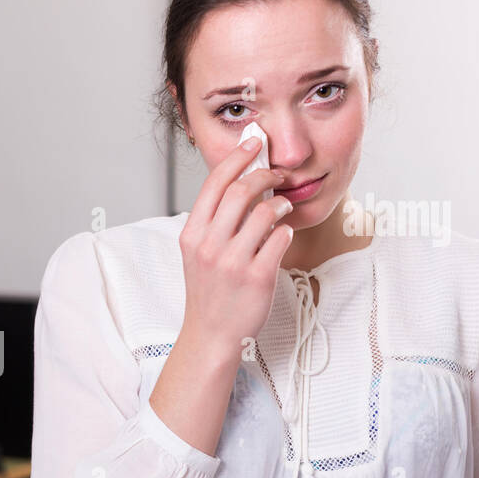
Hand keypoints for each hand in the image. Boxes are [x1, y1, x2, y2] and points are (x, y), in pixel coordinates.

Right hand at [178, 138, 295, 352]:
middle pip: (241, 191)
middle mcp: (209, 246)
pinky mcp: (258, 277)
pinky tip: (282, 235)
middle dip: (265, 175)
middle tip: (278, 175)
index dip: (237, 158)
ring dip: (281, 204)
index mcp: (192, 235)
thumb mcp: (197, 253)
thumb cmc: (208, 291)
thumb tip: (240, 181)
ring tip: (283, 208)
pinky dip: (286, 231)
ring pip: (266, 212)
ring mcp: (233, 262)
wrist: (211, 334)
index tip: (253, 142)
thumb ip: (213, 221)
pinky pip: (281, 238)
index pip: (214, 183)